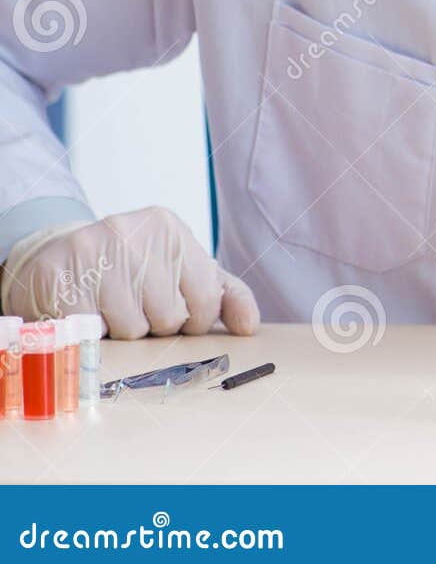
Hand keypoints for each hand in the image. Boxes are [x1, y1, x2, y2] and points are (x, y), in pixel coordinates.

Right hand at [0, 206, 259, 338]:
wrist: (58, 256)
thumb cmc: (133, 269)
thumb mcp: (183, 270)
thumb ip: (224, 294)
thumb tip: (250, 326)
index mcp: (171, 229)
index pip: (206, 296)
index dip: (195, 319)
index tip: (179, 312)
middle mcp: (134, 233)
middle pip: (169, 317)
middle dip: (156, 325)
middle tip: (137, 306)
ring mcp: (94, 253)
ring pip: (132, 331)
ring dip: (124, 333)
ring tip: (111, 308)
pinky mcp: (60, 280)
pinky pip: (94, 334)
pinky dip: (94, 334)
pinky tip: (88, 312)